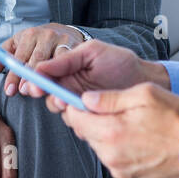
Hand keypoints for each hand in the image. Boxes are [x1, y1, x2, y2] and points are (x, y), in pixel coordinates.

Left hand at [0, 23, 84, 96]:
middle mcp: (45, 36)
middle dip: (30, 78)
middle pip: (36, 60)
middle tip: (24, 92)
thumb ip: (0, 59)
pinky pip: (70, 63)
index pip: (19, 58)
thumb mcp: (16, 45)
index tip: (10, 91)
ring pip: (54, 62)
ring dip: (48, 78)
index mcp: (28, 35)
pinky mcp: (76, 47)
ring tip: (42, 92)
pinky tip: (61, 88)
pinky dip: (65, 76)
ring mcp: (62, 41)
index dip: (14, 75)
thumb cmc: (35, 42)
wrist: (62, 31)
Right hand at [30, 39, 169, 112]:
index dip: (35, 82)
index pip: (44, 77)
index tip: (34, 86)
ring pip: (64, 112)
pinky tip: (92, 116)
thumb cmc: (119, 61)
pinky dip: (82, 122)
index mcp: (67, 70)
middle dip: (52, 99)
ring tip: (79, 106)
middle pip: (50, 97)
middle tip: (60, 100)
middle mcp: (70, 88)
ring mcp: (81, 104)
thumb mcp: (92, 52)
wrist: (144, 79)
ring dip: (68, 111)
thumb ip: (66, 59)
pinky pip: (80, 124)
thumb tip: (40, 68)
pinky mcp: (92, 119)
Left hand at [60, 83, 178, 177]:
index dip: (76, 106)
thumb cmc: (176, 119)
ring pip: (99, 147)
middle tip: (116, 112)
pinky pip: (113, 160)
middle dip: (94, 121)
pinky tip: (137, 141)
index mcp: (111, 131)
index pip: (76, 118)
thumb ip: (110, 98)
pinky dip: (119, 150)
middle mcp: (110, 154)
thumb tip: (85, 99)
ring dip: (107, 136)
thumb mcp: (144, 95)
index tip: (82, 101)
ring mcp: (118, 169)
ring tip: (132, 126)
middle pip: (86, 133)